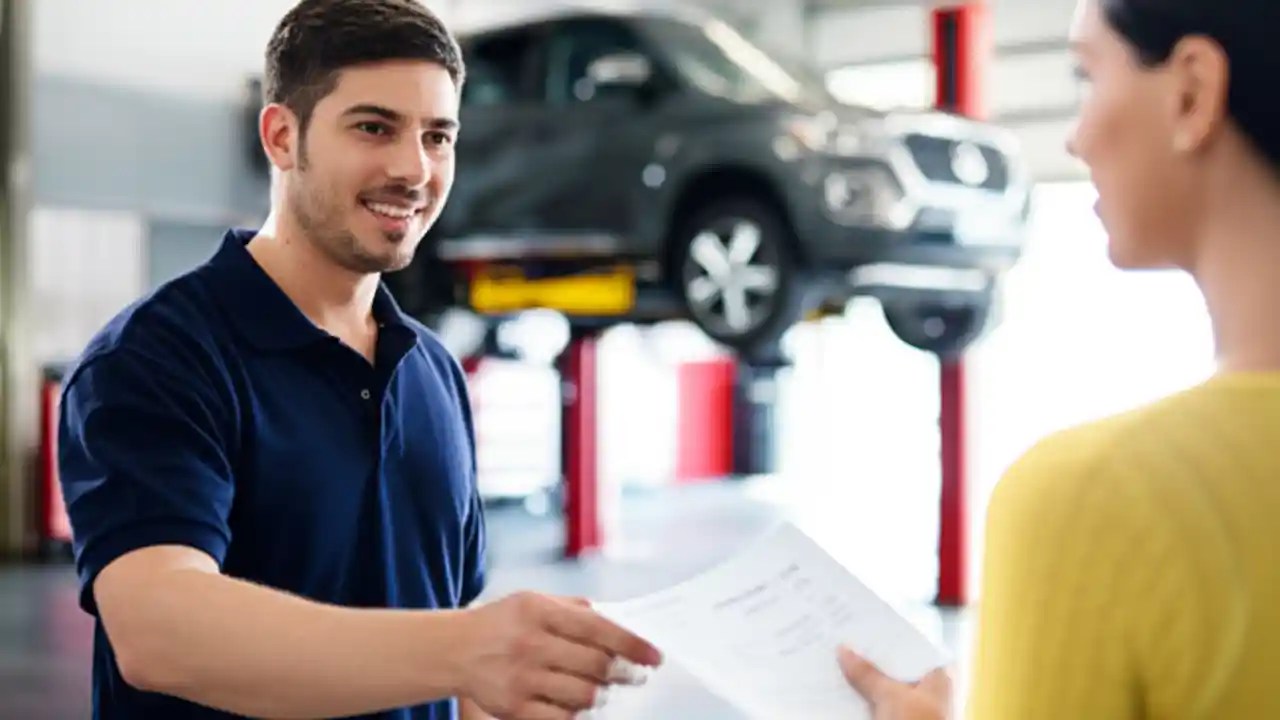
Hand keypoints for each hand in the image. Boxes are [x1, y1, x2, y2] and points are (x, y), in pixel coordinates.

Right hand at [459, 592, 662, 719]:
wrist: (454, 649)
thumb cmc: (502, 623)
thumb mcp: (534, 600)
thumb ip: (574, 608)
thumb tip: (617, 622)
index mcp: (539, 611)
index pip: (598, 628)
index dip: (632, 644)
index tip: (654, 657)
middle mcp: (531, 643)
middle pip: (595, 665)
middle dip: (624, 673)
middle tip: (635, 676)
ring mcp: (522, 678)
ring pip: (583, 695)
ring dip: (602, 695)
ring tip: (605, 691)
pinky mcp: (514, 707)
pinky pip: (560, 717)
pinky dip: (576, 713)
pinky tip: (578, 705)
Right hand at [838, 646, 950, 719]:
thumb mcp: (890, 697)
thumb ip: (867, 674)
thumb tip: (845, 651)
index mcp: (936, 676)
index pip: (907, 646)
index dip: (883, 637)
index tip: (857, 626)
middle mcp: (926, 691)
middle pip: (892, 667)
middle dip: (867, 658)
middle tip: (840, 641)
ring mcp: (911, 709)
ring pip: (882, 688)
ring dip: (860, 680)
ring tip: (833, 662)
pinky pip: (875, 706)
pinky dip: (860, 700)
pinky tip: (837, 690)